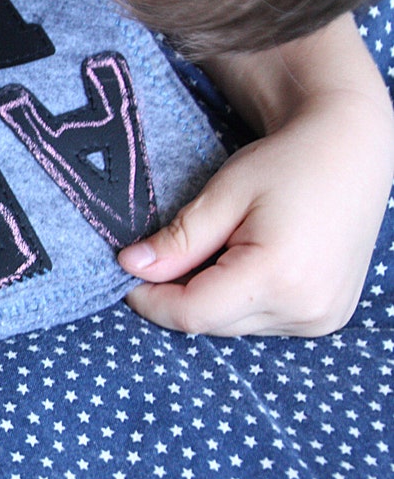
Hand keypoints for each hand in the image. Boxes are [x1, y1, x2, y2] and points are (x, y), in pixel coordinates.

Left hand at [118, 16, 393, 335]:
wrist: (352, 152)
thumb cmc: (287, 163)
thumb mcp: (223, 195)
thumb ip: (177, 240)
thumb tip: (130, 267)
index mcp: (278, 276)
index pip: (191, 313)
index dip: (150, 300)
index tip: (126, 274)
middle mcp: (305, 307)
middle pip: (211, 323)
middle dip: (176, 296)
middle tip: (161, 257)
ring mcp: (321, 317)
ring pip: (234, 326)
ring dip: (209, 299)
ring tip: (213, 250)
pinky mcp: (327, 316)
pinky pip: (262, 321)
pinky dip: (239, 300)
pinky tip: (241, 263)